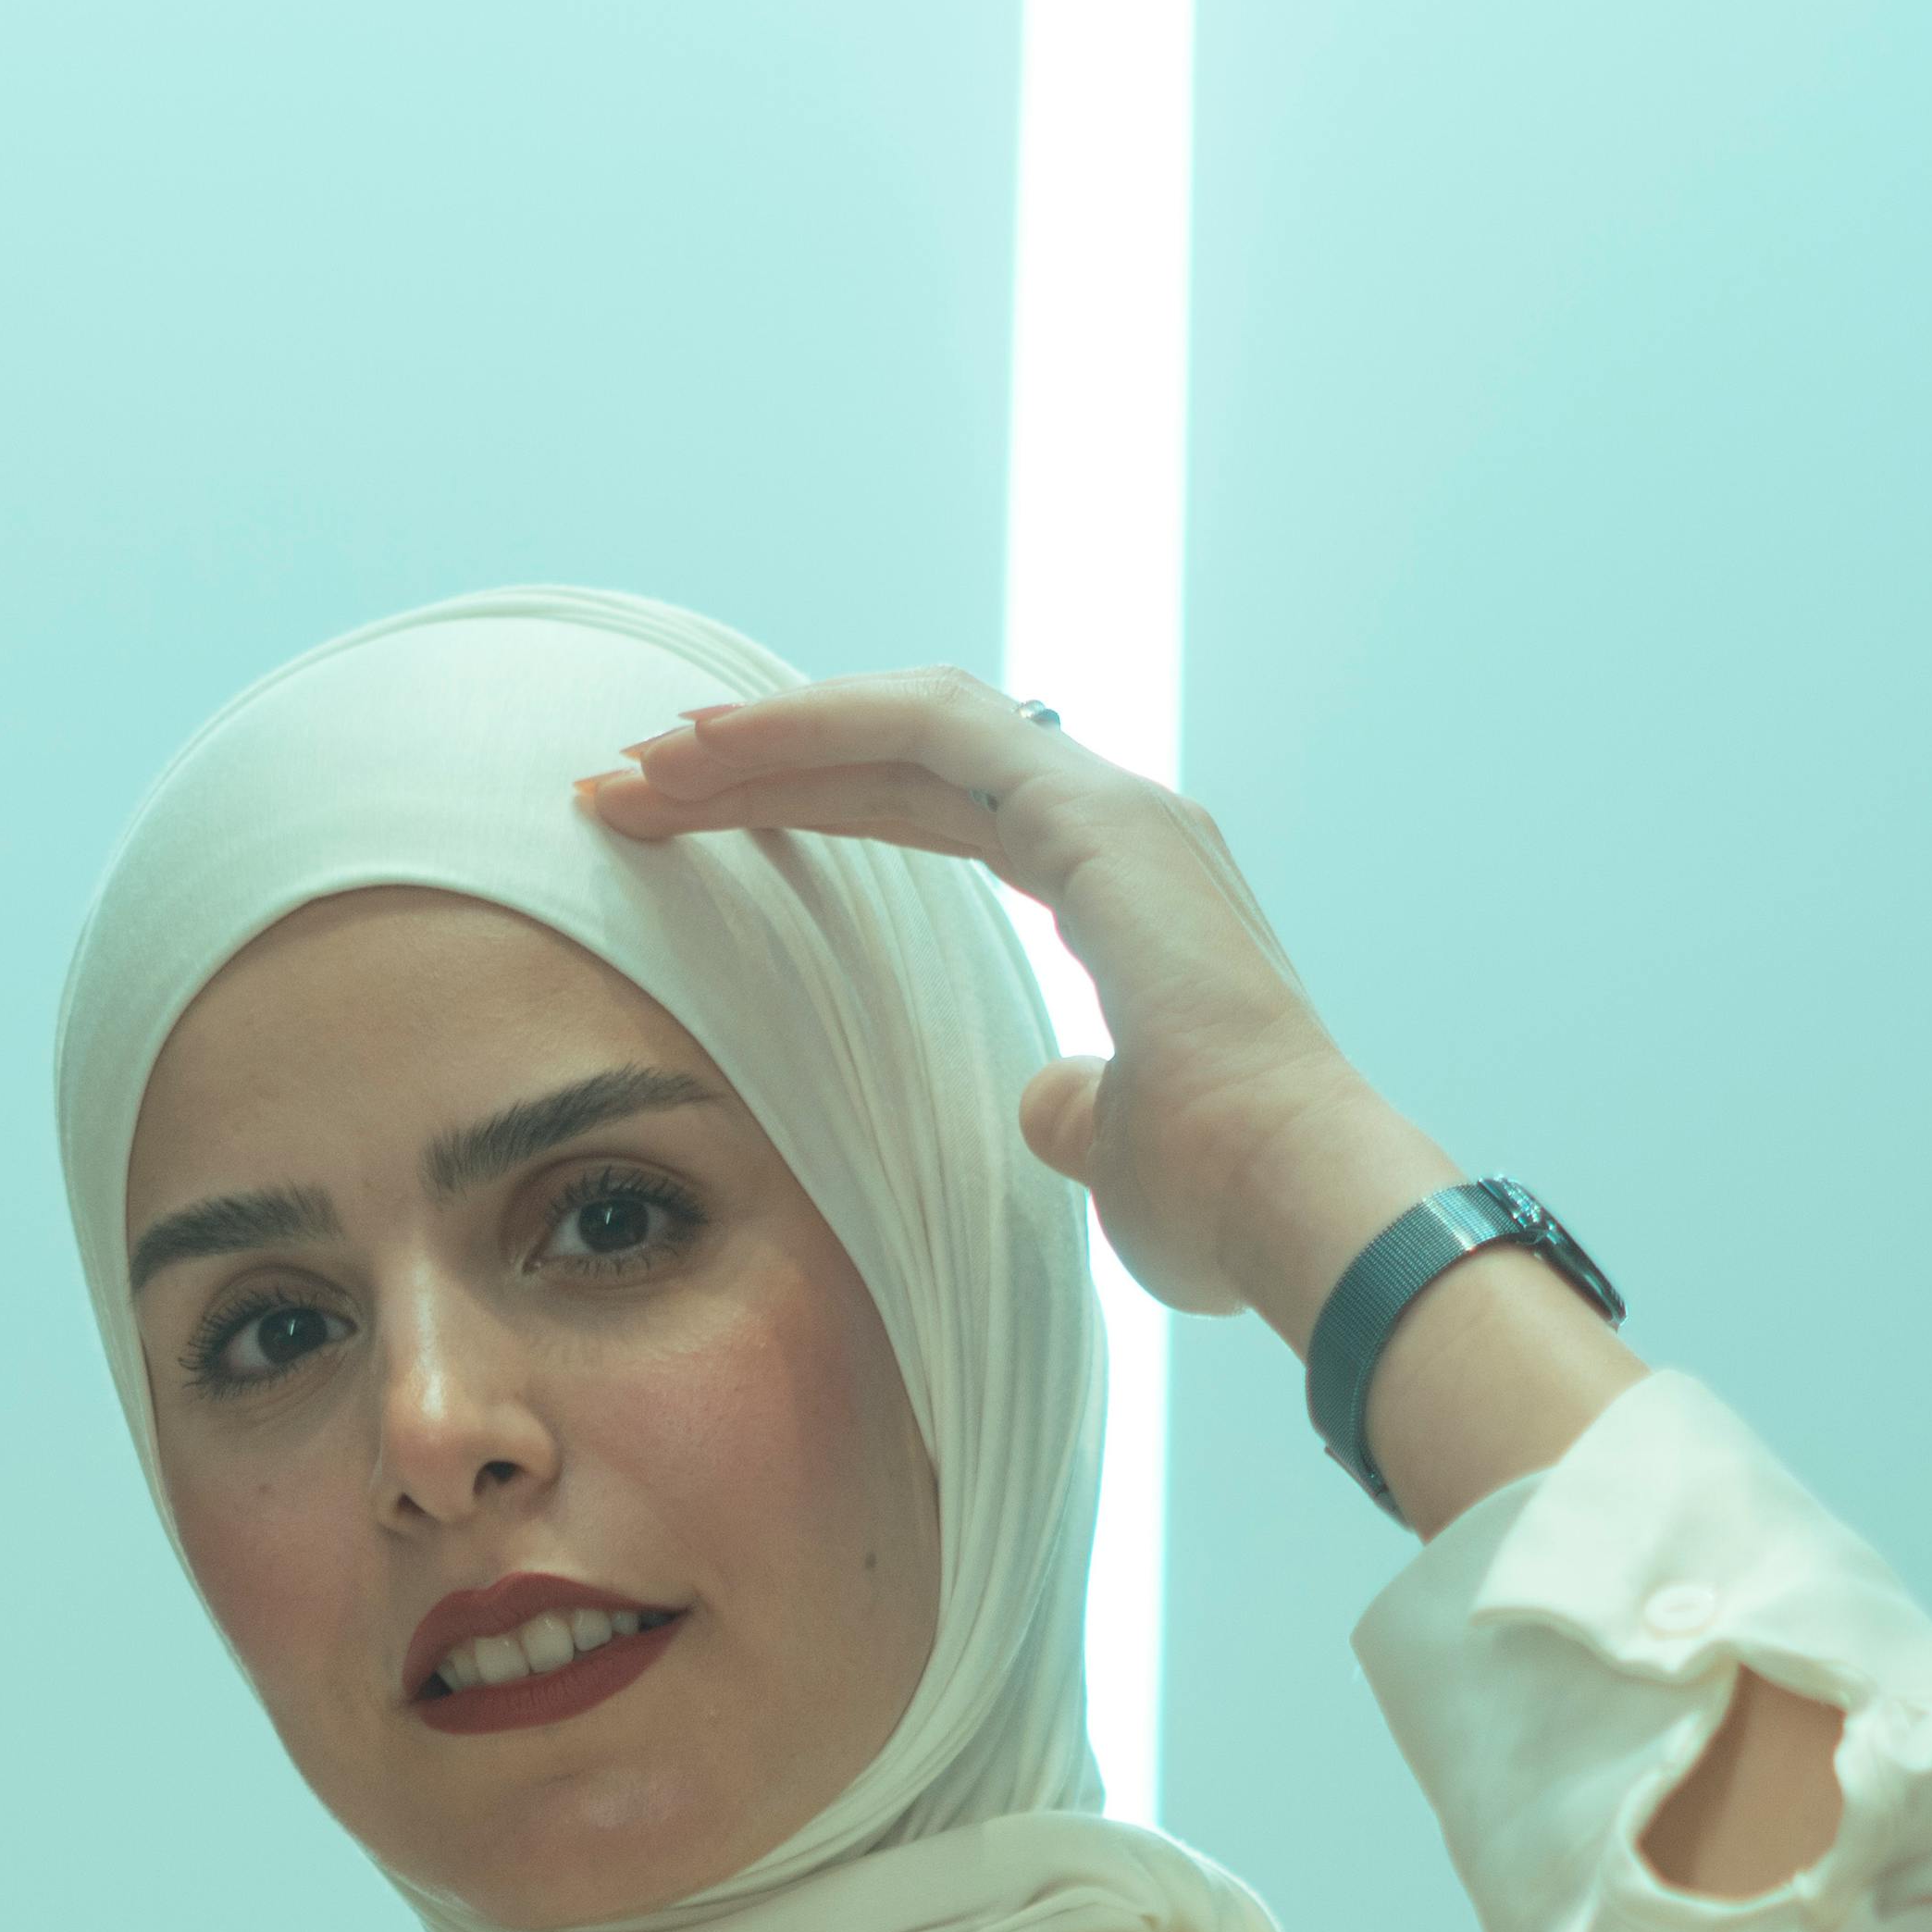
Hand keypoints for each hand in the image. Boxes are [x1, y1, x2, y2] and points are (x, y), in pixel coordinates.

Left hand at [575, 667, 1437, 1342]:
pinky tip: (716, 756)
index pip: (935, 811)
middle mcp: (1121, 824)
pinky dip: (815, 733)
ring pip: (907, 723)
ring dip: (768, 737)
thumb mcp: (1116, 1157)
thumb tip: (1048, 1106)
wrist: (1296, 1208)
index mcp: (1122, 891)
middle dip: (767, 761)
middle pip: (905, 756)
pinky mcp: (1100, 820)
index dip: (814, 806)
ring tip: (645, 767)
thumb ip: (1076, 1114)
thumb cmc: (1219, 1206)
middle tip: (636, 786)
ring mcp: (1117, 809)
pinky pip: (929, 735)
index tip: (694, 830)